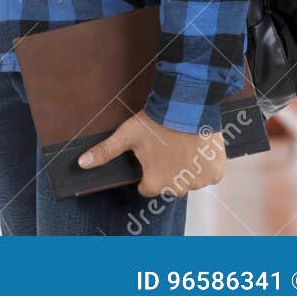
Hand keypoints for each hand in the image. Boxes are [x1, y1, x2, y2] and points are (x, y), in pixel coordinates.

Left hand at [77, 110, 226, 198]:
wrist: (186, 107)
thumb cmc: (154, 122)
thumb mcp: (126, 135)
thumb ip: (105, 152)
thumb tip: (81, 163)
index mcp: (155, 183)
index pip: (147, 188)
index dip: (147, 173)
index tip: (150, 158)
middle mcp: (177, 188)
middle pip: (170, 185)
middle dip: (167, 171)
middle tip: (167, 148)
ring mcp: (198, 182)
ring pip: (190, 180)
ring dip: (187, 168)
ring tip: (182, 146)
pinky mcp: (215, 174)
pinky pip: (209, 175)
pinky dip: (205, 166)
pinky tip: (197, 149)